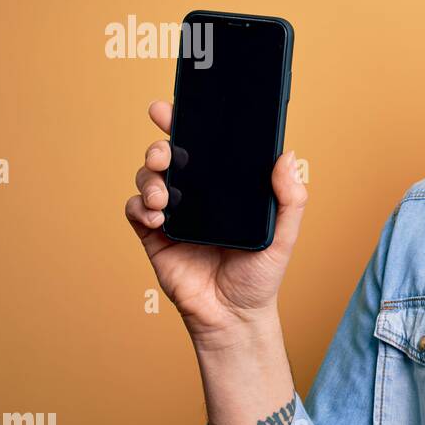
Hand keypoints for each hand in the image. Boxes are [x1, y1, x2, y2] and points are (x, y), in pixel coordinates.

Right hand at [124, 100, 306, 344]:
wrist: (234, 317)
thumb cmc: (260, 276)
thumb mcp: (283, 236)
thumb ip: (290, 199)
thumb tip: (287, 156)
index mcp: (226, 187)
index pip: (204, 147)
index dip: (185, 124)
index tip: (172, 108)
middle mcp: (197, 194)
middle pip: (170, 156)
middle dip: (160, 146)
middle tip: (164, 154)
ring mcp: (174, 213)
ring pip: (149, 178)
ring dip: (150, 178)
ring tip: (163, 197)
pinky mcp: (154, 236)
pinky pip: (135, 210)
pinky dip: (139, 207)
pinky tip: (155, 217)